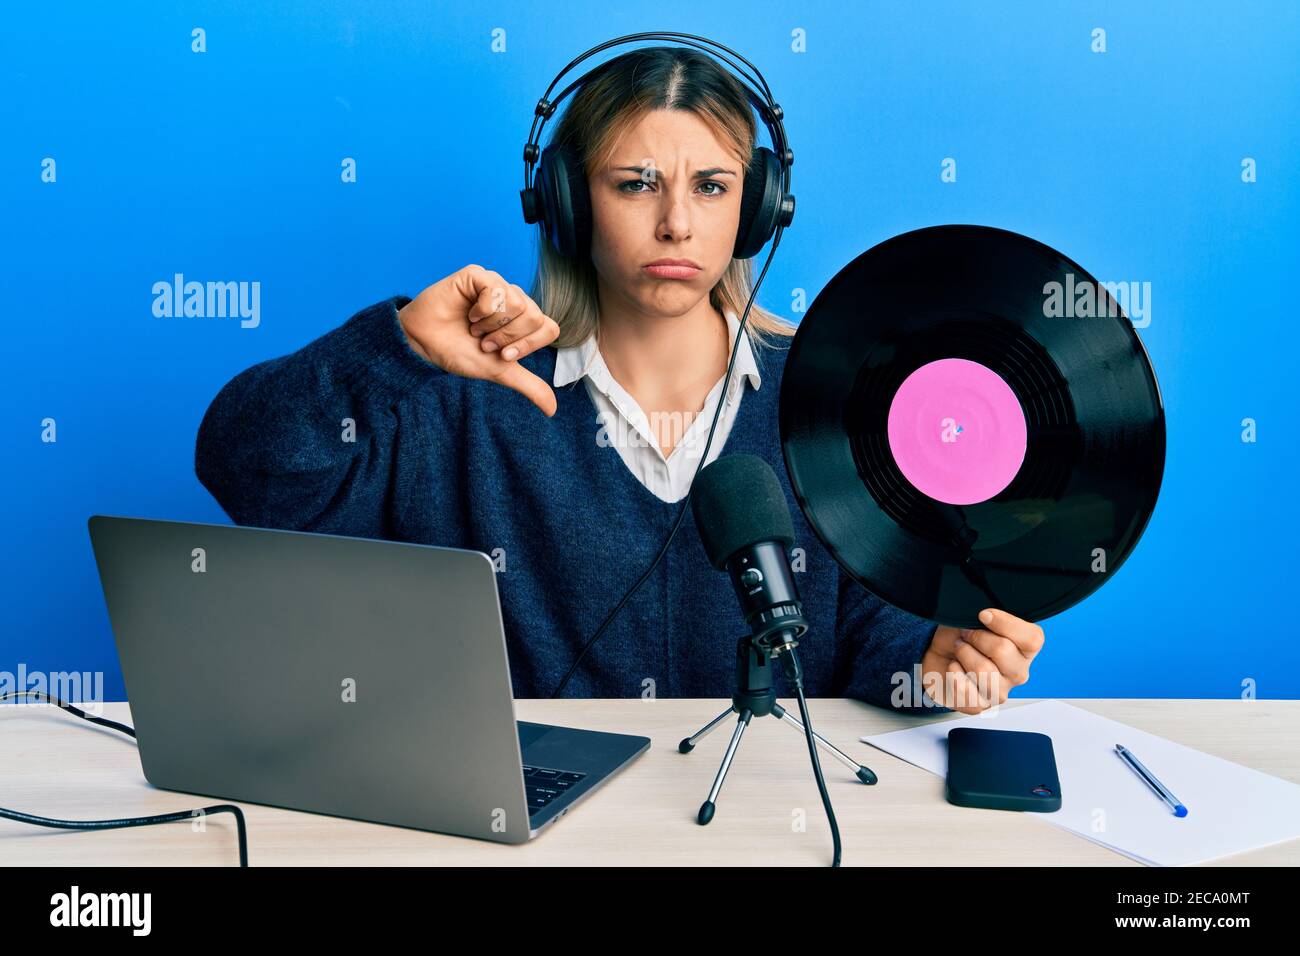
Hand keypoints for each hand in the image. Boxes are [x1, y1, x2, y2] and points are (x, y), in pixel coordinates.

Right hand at [398, 264, 560, 415]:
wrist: (425, 346)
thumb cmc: (459, 353)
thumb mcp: (500, 372)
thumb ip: (529, 385)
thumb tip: (552, 410)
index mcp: (523, 319)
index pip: (548, 328)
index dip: (528, 345)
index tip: (503, 354)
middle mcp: (513, 298)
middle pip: (534, 316)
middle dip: (507, 337)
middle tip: (484, 341)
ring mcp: (496, 284)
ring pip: (517, 303)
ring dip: (492, 325)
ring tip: (474, 328)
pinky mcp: (477, 274)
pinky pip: (496, 290)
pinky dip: (482, 310)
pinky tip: (469, 314)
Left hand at [920, 608, 1044, 713]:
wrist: (938, 654)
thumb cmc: (962, 635)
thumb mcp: (976, 617)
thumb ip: (989, 615)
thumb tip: (986, 613)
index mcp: (1025, 649)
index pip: (1032, 638)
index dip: (1005, 623)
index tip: (982, 614)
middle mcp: (1018, 673)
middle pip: (1003, 650)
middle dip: (976, 636)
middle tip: (966, 635)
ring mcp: (1000, 692)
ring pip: (983, 670)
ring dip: (963, 654)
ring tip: (959, 650)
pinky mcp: (979, 706)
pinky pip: (965, 690)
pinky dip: (952, 673)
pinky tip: (953, 668)